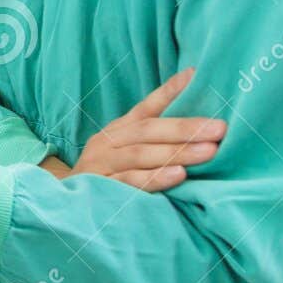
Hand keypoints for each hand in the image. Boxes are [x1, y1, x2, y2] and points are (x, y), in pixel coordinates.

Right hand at [44, 68, 225, 191]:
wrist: (63, 206)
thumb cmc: (108, 173)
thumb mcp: (126, 149)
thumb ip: (155, 131)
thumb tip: (190, 98)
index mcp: (118, 130)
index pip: (146, 107)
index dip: (170, 92)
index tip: (197, 76)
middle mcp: (107, 142)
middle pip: (146, 131)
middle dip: (185, 129)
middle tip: (219, 129)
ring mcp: (101, 164)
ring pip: (139, 154)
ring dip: (176, 152)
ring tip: (208, 151)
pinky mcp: (99, 188)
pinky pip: (128, 181)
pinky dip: (154, 178)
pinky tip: (178, 175)